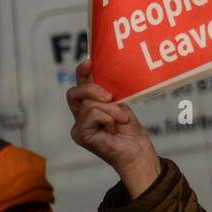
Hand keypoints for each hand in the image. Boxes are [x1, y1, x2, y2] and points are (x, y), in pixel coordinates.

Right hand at [67, 59, 160, 196]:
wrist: (137, 150)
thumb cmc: (130, 130)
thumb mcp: (120, 104)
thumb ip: (108, 92)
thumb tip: (101, 73)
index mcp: (89, 105)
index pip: (80, 85)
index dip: (82, 72)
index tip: (90, 62)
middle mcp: (80, 115)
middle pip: (75, 92)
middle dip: (92, 89)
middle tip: (110, 96)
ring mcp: (78, 125)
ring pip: (88, 104)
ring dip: (110, 110)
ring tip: (120, 120)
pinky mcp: (80, 134)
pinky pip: (91, 114)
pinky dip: (108, 117)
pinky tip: (114, 127)